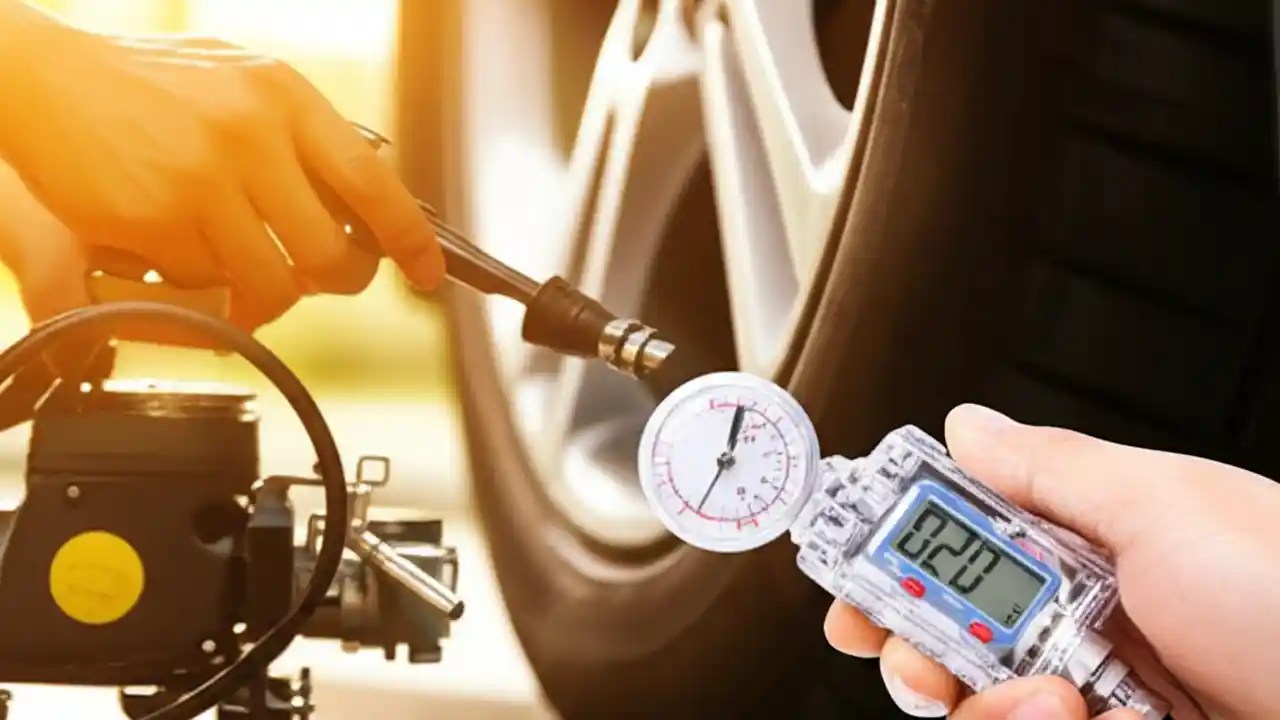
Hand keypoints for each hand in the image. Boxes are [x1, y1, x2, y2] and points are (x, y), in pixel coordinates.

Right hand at [0, 4, 443, 329]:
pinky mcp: (157, 219)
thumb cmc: (150, 84)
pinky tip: (183, 246)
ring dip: (266, 294)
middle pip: (332, 255)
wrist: (43, 77)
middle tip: (320, 276)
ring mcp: (204, 179)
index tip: (429, 275)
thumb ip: (301, 138)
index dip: (411, 240)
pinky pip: (208, 284)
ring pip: (272, 284)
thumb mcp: (242, 85)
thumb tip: (362, 208)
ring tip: (246, 269)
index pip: (375, 183)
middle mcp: (253, 135)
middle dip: (337, 282)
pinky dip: (204, 282)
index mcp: (286, 97)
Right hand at [824, 404, 1279, 719]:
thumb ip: (1049, 470)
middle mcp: (1088, 621)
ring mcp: (1100, 697)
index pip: (962, 537)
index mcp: (1095, 544)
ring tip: (1059, 698)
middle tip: (901, 644)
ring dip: (988, 706)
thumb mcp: (1168, 509)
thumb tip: (966, 425)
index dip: (894, 551)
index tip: (844, 569)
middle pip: (950, 631)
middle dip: (912, 640)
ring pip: (978, 707)